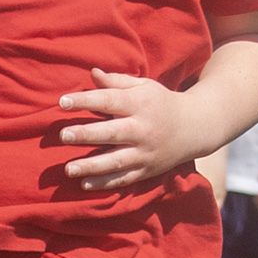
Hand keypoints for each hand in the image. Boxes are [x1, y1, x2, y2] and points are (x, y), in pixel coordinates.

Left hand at [57, 68, 201, 190]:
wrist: (195, 128)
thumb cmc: (160, 103)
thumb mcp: (143, 87)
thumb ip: (116, 82)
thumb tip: (92, 73)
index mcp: (140, 104)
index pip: (109, 100)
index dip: (85, 100)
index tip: (62, 102)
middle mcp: (143, 129)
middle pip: (112, 132)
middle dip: (87, 134)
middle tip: (63, 135)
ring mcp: (145, 152)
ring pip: (117, 161)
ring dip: (92, 166)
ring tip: (69, 169)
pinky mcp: (147, 170)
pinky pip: (125, 179)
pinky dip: (106, 183)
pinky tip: (85, 184)